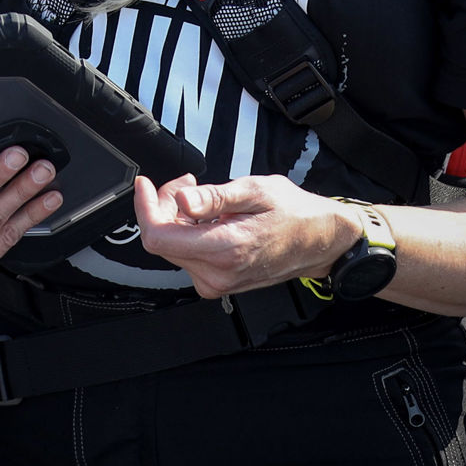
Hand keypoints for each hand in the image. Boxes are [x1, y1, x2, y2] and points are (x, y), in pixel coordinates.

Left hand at [134, 174, 360, 299]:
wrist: (321, 241)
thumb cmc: (294, 213)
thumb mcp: (255, 191)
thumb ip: (214, 197)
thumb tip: (182, 200)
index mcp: (224, 249)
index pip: (158, 237)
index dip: (144, 207)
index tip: (145, 184)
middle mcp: (217, 273)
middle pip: (161, 240)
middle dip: (164, 206)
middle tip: (187, 183)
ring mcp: (217, 282)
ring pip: (172, 247)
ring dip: (176, 217)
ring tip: (201, 196)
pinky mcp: (218, 282)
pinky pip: (187, 255)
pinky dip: (187, 231)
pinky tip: (206, 215)